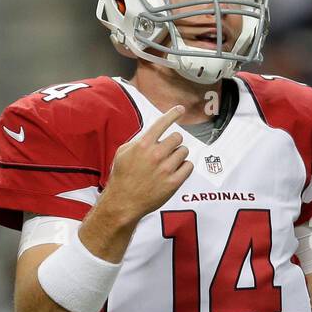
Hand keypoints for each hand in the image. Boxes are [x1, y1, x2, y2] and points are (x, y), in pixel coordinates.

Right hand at [100, 105, 192, 223]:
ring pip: (184, 151)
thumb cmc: (122, 176)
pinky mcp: (173, 182)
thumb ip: (139, 141)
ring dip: (179, 155)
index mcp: (143, 145)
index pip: (162, 123)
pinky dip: (184, 167)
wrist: (124, 201)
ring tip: (169, 163)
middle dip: (174, 142)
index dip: (173, 114)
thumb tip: (153, 134)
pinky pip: (188, 166)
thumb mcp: (123, 152)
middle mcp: (156, 155)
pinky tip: (175, 170)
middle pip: (177, 138)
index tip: (180, 109)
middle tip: (168, 150)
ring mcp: (166, 169)